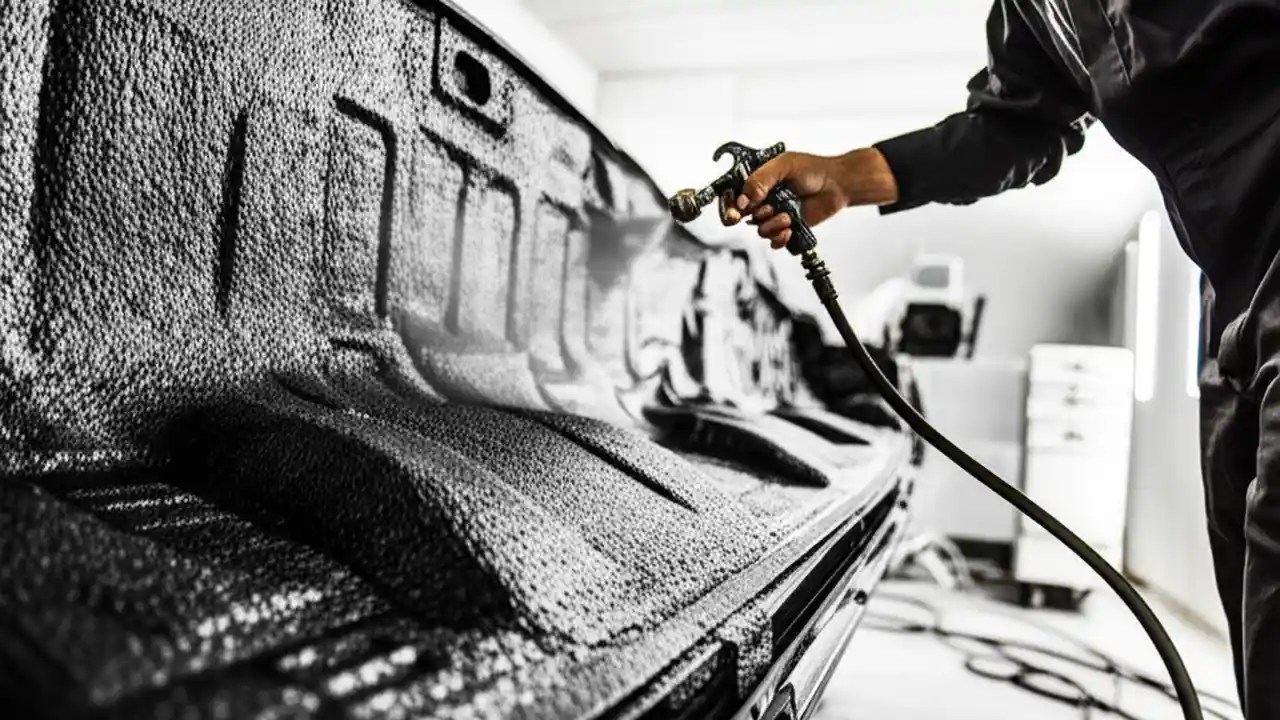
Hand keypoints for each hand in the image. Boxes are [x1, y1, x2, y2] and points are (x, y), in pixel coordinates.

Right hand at [719, 147, 899, 248]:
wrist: (836, 185)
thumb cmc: (812, 170)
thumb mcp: (783, 166)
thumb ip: (761, 180)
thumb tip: (743, 199)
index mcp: (756, 181)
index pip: (732, 196)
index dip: (729, 206)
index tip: (735, 213)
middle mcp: (762, 199)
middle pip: (742, 217)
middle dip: (756, 215)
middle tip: (769, 210)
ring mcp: (773, 214)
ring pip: (759, 230)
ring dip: (772, 226)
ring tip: (788, 216)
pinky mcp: (786, 228)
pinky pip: (774, 241)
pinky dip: (780, 238)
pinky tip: (789, 230)